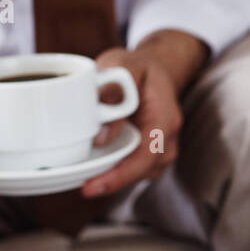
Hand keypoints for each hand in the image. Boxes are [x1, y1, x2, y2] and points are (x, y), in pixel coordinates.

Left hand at [81, 30, 205, 197]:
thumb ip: (113, 92)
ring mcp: (161, 151)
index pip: (145, 157)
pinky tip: (94, 165)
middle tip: (81, 185)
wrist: (154, 71)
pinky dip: (113, 169)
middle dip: (110, 181)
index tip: (92, 186)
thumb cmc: (139, 67)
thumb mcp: (124, 64)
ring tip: (85, 172)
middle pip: (140, 171)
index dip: (119, 176)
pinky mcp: (148, 155)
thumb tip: (101, 135)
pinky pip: (131, 169)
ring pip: (135, 173)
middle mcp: (168, 141)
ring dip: (110, 175)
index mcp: (166, 120)